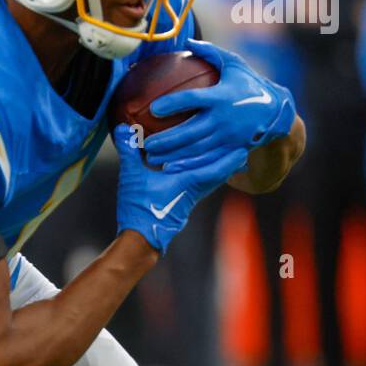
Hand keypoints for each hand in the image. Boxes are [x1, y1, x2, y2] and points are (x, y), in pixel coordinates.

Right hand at [114, 124, 246, 252]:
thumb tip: (123, 128)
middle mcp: (192, 192)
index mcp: (186, 183)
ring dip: (220, 170)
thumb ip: (129, 151)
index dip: (229, 159)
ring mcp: (188, 200)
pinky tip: (203, 173)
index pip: (214, 169)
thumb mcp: (132, 176)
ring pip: (211, 182)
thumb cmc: (139, 208)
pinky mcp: (182, 204)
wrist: (140, 237)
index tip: (243, 149)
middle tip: (242, 150)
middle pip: (218, 176)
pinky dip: (207, 177)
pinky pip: (201, 187)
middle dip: (230, 163)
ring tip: (229, 159)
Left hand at [143, 39, 296, 169]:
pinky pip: (207, 160)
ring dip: (172, 155)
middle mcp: (224, 118)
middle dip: (166, 139)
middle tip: (144, 142)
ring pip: (196, 149)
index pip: (193, 99)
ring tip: (149, 157)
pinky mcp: (231, 150)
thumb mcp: (235, 64)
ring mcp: (228, 137)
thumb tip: (188, 41)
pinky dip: (188, 165)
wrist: (277, 111)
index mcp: (221, 96)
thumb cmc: (250, 84)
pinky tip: (169, 168)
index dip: (173, 104)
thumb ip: (211, 52)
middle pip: (190, 131)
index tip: (153, 108)